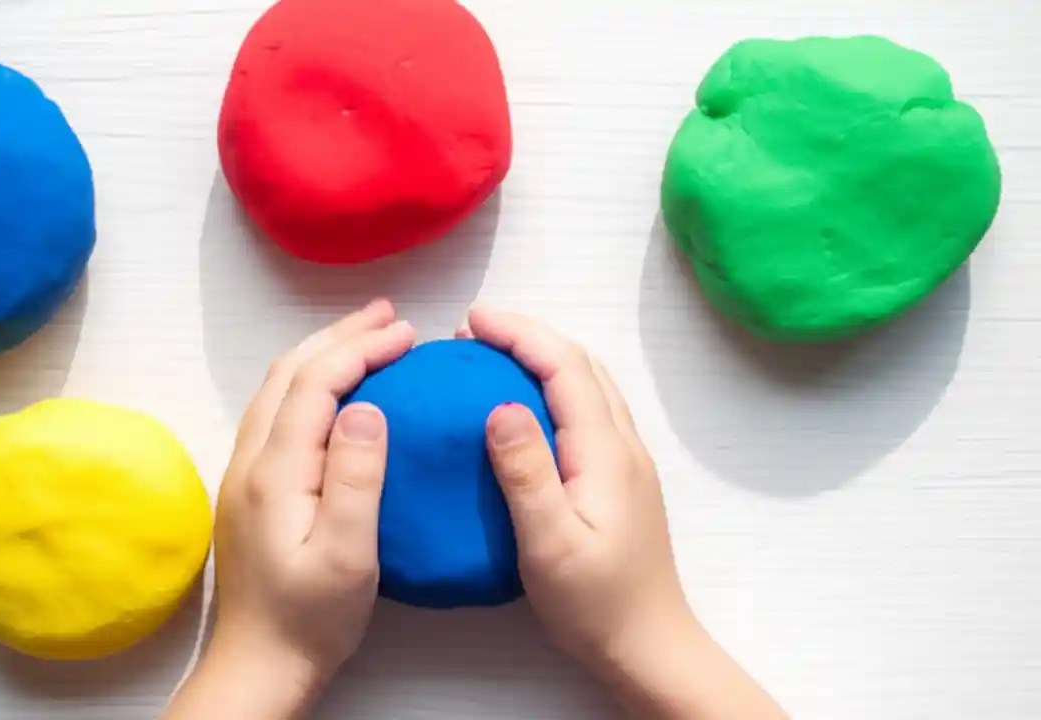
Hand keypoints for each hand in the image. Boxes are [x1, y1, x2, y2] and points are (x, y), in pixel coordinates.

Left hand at [165, 300, 414, 719]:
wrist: (258, 664)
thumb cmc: (311, 617)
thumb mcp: (347, 554)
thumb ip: (356, 476)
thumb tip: (366, 406)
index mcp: (275, 469)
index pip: (316, 383)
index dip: (361, 348)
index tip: (408, 333)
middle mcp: (251, 460)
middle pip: (290, 374)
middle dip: (339, 336)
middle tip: (389, 315)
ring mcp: (245, 474)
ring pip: (278, 390)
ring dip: (321, 355)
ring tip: (365, 338)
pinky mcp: (252, 490)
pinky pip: (277, 414)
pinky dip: (310, 384)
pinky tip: (338, 394)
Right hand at [465, 306, 784, 719]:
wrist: (647, 646)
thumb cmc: (595, 603)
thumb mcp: (549, 542)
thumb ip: (526, 471)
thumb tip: (502, 405)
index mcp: (605, 451)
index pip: (565, 366)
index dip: (519, 332)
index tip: (471, 321)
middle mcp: (623, 445)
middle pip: (582, 364)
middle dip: (529, 336)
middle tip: (474, 334)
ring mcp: (626, 462)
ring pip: (588, 386)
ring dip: (543, 359)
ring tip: (491, 359)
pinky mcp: (620, 481)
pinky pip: (586, 412)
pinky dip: (552, 388)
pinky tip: (521, 409)